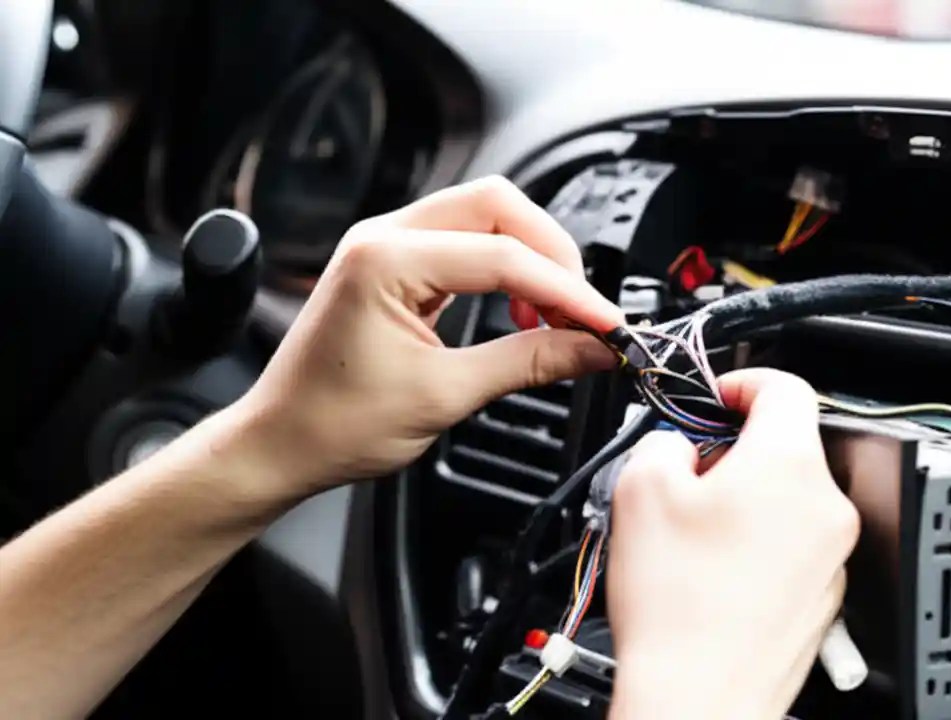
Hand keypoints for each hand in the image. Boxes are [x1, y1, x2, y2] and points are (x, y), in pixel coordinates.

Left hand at [231, 176, 622, 499]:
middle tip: (582, 313)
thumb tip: (592, 349)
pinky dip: (505, 270)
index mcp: (385, 260)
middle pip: (499, 207)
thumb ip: (529, 362)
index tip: (606, 326)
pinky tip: (520, 311)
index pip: (504, 257)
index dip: (567, 292)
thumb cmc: (334, 425)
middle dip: (553, 255)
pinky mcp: (395, 264)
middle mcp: (384, 237)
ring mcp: (387, 245)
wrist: (279, 444)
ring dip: (531, 260)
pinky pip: (465, 243)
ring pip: (486, 218)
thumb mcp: (445, 396)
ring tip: (554, 317)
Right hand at [606, 369, 859, 719]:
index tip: (714, 397)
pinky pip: (790, 546)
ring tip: (690, 535)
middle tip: (684, 475)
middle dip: (732, 451)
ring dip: (743, 500)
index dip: (741, 382)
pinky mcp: (821, 597)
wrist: (697, 699)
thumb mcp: (640, 490)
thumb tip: (677, 444)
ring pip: (787, 499)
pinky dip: (756, 545)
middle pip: (785, 446)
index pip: (785, 387)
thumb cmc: (676, 608)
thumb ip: (663, 440)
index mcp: (790, 465)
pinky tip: (710, 573)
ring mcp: (829, 556)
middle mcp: (824, 507)